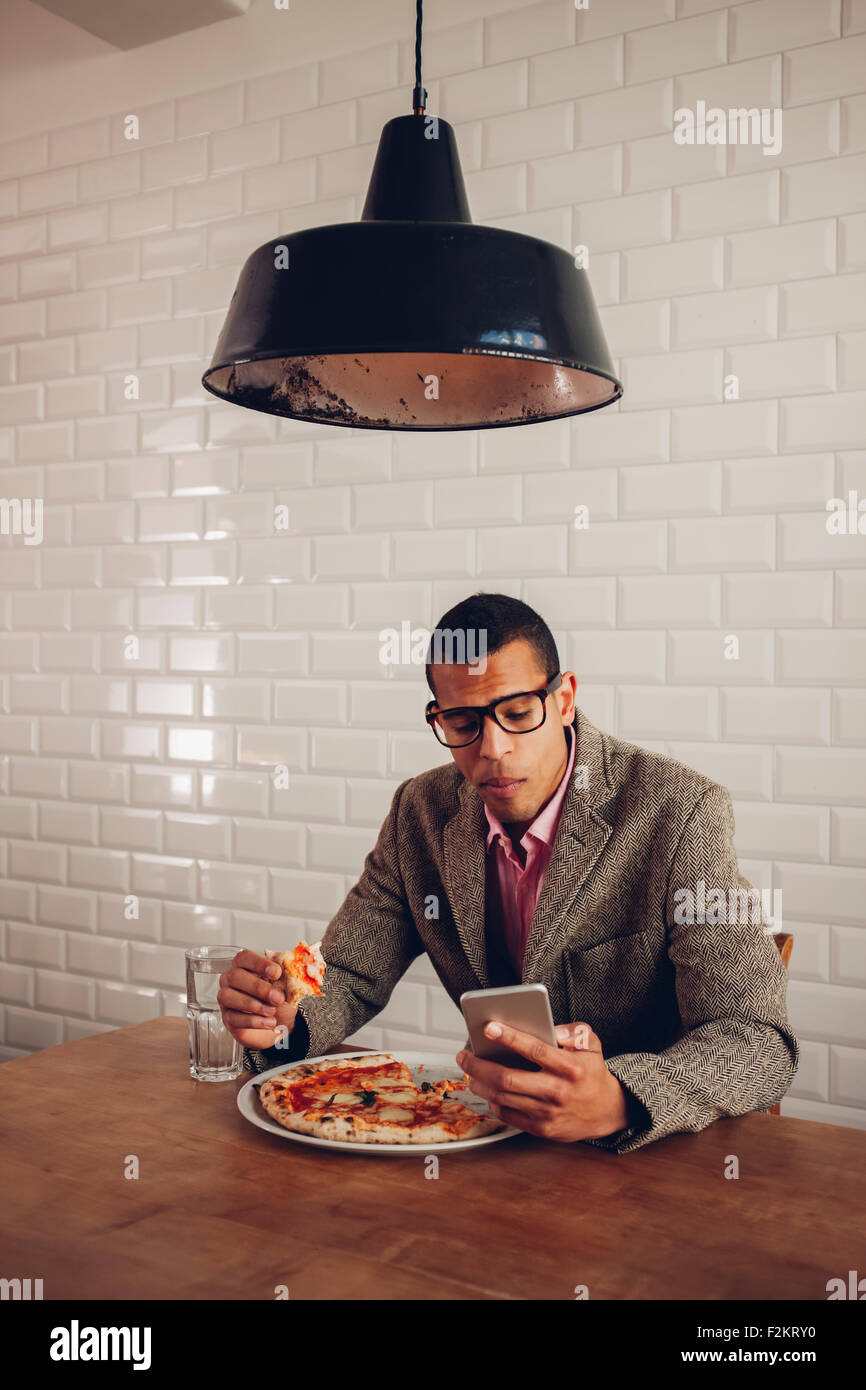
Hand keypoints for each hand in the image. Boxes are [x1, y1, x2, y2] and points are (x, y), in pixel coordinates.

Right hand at [218, 949, 297, 1050]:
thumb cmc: (278, 1000)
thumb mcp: (286, 986)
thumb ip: (286, 977)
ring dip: (254, 1005)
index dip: (259, 963)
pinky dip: (254, 1021)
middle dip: (258, 987)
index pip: (244, 958)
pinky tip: (268, 1021)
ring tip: (272, 1011)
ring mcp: (227, 999)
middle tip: (277, 997)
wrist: (280, 1024)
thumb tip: (294, 970)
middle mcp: (232, 980)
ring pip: (229, 997)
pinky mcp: (228, 1018)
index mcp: (245, 966)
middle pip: (235, 976)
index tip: (276, 972)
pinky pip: (234, 1018)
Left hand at [456, 1019, 630, 1141]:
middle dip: (479, 1065)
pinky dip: (493, 1102)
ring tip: (469, 1072)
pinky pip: (508, 1116)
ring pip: (503, 1098)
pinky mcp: (542, 1129)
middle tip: (464, 1055)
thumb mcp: (591, 1044)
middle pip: (507, 1078)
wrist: (607, 1111)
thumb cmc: (591, 1072)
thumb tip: (550, 1028)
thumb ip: (573, 1031)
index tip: (489, 1027)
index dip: (509, 1037)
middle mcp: (557, 1091)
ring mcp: (548, 1113)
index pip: (534, 1050)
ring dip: (480, 1084)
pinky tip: (487, 1090)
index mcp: (570, 1067)